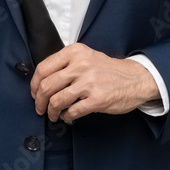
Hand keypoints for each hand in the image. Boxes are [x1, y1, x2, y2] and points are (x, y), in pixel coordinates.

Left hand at [30, 44, 159, 121]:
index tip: (34, 92)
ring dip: (51, 111)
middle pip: (46, 86)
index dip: (34, 84)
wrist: (135, 78)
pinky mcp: (97, 99)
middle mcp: (80, 65)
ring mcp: (89, 82)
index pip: (43, 68)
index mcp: (74, 52)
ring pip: (56, 100)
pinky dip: (66, 116)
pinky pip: (72, 111)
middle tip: (39, 107)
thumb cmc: (108, 70)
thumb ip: (65, 64)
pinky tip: (68, 116)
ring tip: (53, 114)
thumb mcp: (86, 56)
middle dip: (39, 100)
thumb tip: (42, 80)